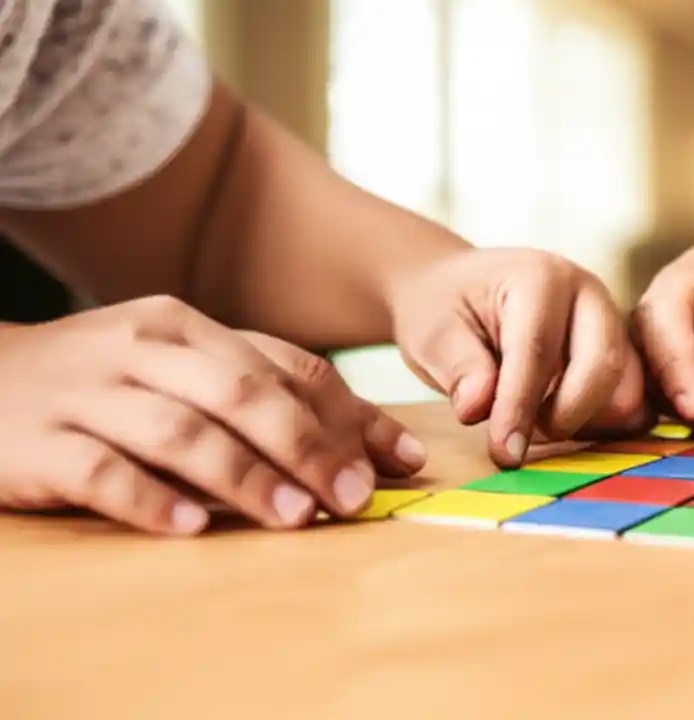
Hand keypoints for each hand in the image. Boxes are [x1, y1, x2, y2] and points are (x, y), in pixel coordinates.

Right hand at [0, 296, 425, 534]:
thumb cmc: (104, 383)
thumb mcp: (179, 368)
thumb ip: (260, 393)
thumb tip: (361, 446)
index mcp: (189, 327)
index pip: (288, 367)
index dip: (352, 414)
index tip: (404, 460)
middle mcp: (144, 350)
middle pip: (241, 394)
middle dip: (309, 447)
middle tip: (355, 496)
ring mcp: (90, 394)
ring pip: (180, 431)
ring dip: (246, 477)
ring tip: (296, 517)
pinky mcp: (40, 443)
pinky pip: (102, 472)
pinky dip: (152, 500)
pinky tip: (194, 528)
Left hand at [392, 248, 647, 466]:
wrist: (460, 293)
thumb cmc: (445, 311)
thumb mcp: (431, 332)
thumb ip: (458, 367)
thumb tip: (477, 408)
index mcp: (541, 278)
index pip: (538, 350)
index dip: (520, 407)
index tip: (504, 453)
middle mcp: (589, 295)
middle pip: (603, 366)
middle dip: (565, 416)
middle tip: (519, 436)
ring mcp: (613, 325)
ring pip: (626, 391)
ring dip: (585, 422)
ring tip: (536, 420)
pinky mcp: (623, 355)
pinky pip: (634, 405)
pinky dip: (601, 425)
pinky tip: (559, 420)